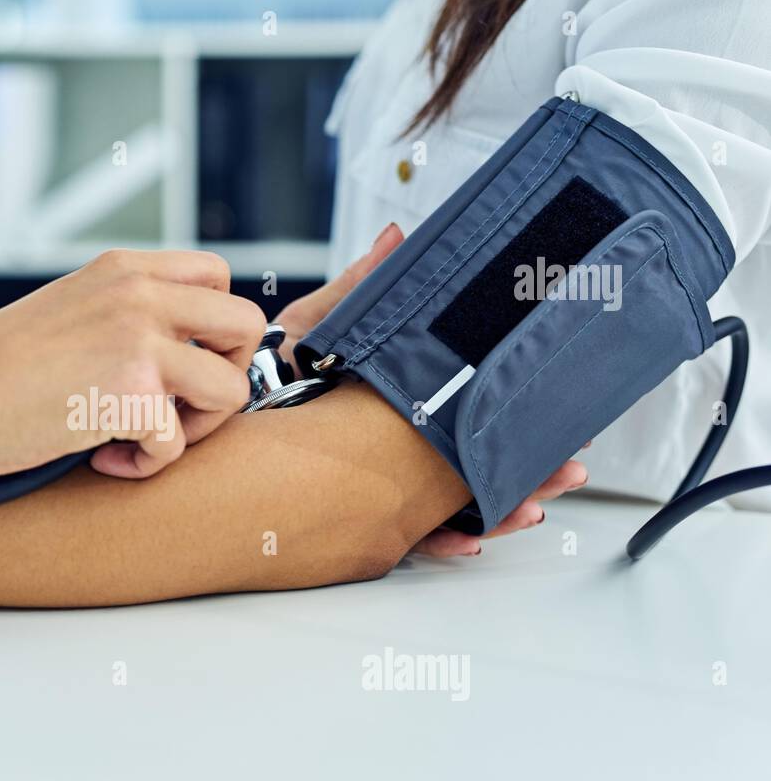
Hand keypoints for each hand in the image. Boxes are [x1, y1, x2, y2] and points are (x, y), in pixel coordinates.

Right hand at [0, 249, 264, 479]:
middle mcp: (140, 295)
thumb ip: (127, 311)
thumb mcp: (73, 307)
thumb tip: (183, 348)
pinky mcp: (133, 395)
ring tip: (144, 437)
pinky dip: (146, 464)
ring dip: (197, 427)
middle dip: (228, 373)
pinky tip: (103, 459)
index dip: (215, 328)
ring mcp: (140, 342)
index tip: (185, 363)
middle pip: (246, 324)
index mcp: (125, 269)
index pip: (218, 276)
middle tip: (184, 403)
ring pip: (230, 389)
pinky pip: (178, 443)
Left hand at [274, 222, 588, 556]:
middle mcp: (400, 448)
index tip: (560, 415)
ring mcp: (385, 484)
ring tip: (536, 503)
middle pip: (476, 460)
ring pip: (455, 503)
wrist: (211, 422)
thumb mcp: (314, 328)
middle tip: (569, 464)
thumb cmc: (261, 374)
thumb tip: (398, 238)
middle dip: (529, 465)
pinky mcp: (358, 518)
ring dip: (502, 506)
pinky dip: (443, 542)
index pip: (468, 412)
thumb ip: (359, 291)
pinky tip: (468, 541)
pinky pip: (409, 537)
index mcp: (401, 405)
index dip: (512, 416)